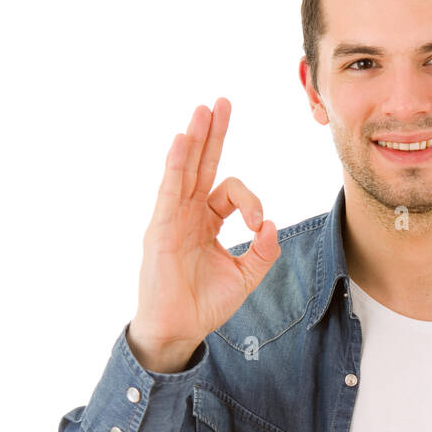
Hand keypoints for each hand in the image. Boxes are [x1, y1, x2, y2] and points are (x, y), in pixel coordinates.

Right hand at [130, 98, 280, 364]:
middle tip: (222, 103)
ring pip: (185, 170)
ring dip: (195, 139)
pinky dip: (177, 166)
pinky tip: (184, 141)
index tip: (258, 225)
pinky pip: (170, 190)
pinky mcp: (160, 229)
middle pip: (202, 165)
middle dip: (213, 134)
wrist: (179, 329)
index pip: (230, 192)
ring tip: (203, 111)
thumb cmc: (205, 304)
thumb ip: (263, 252)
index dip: (250, 202)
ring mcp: (172, 218)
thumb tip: (271, 225)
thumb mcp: (245, 277)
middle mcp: (188, 214)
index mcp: (207, 221)